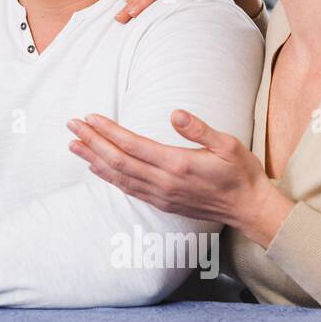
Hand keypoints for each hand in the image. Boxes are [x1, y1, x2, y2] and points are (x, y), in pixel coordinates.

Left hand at [66, 110, 294, 248]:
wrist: (248, 208)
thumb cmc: (240, 172)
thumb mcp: (228, 144)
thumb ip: (199, 129)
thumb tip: (175, 113)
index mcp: (177, 164)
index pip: (132, 145)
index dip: (108, 131)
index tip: (90, 117)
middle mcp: (163, 182)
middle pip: (118, 161)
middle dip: (92, 142)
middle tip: (72, 125)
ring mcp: (160, 195)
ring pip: (118, 177)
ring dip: (94, 160)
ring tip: (74, 145)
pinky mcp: (161, 203)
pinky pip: (127, 190)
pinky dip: (108, 177)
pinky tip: (96, 167)